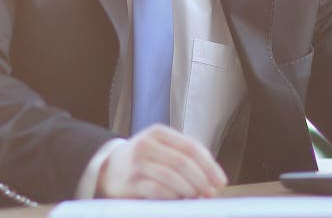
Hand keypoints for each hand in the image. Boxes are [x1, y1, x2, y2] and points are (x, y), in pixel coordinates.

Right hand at [96, 124, 227, 199]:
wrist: (109, 169)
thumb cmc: (145, 160)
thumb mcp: (162, 148)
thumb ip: (184, 156)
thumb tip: (212, 178)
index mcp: (158, 132)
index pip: (191, 148)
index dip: (209, 166)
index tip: (221, 181)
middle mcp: (146, 144)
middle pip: (183, 163)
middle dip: (202, 180)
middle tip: (211, 193)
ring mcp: (137, 163)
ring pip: (172, 177)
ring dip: (190, 190)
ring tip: (197, 197)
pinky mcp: (131, 182)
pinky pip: (158, 191)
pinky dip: (173, 197)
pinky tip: (179, 199)